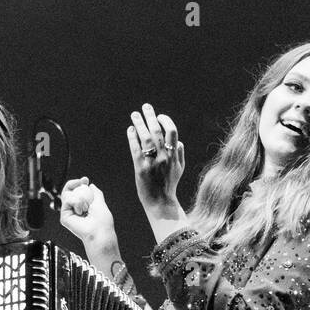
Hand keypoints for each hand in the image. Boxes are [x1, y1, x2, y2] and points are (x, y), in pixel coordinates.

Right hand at [59, 177, 115, 248]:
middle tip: (82, 182)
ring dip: (79, 197)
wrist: (99, 231)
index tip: (85, 180)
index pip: (77, 191)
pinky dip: (76, 202)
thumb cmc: (102, 222)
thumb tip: (91, 185)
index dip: (78, 183)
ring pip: (67, 194)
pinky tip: (81, 211)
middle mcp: (75, 209)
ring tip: (86, 207)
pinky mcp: (64, 216)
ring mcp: (69, 212)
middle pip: (68, 191)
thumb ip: (96, 193)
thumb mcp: (100, 203)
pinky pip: (67, 200)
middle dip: (74, 183)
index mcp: (84, 206)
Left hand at [127, 103, 184, 217]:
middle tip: (145, 106)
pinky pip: (135, 149)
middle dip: (151, 116)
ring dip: (139, 123)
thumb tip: (178, 141)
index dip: (165, 121)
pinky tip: (130, 129)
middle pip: (157, 131)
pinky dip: (132, 137)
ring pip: (145, 138)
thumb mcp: (179, 169)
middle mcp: (164, 158)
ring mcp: (152, 163)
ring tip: (134, 114)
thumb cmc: (169, 185)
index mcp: (174, 156)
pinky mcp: (140, 168)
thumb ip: (179, 154)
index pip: (172, 132)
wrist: (160, 203)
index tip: (159, 116)